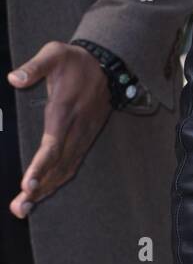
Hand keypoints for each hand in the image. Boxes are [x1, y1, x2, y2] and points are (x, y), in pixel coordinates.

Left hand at [7, 41, 111, 216]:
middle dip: (38, 189)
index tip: (27, 185)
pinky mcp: (87, 137)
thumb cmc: (75, 60)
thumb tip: (14, 78)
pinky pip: (72, 164)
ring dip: (46, 189)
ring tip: (24, 208)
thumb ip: (34, 66)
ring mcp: (84, 135)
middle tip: (18, 209)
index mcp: (64, 111)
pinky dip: (58, 180)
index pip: (52, 146)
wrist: (108, 64)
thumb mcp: (54, 53)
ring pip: (66, 169)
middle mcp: (76, 128)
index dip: (40, 167)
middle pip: (58, 166)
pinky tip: (44, 191)